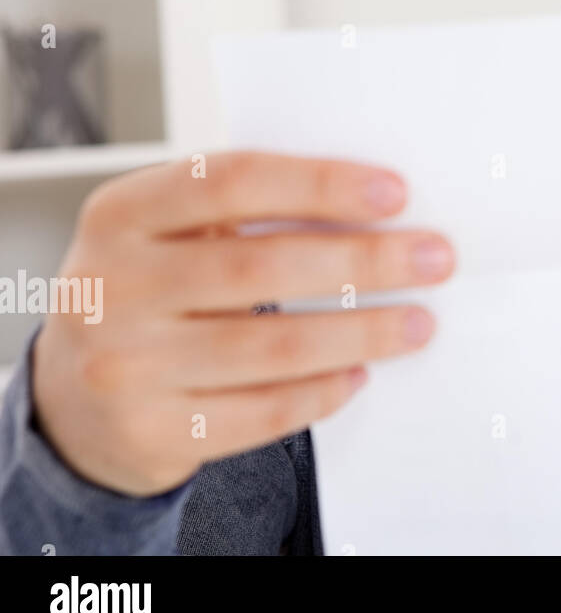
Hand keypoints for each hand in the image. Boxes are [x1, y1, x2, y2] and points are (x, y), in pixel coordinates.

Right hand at [30, 152, 453, 496]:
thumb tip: (375, 208)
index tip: (396, 193)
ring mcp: (125, 365)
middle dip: (367, 261)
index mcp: (122, 214)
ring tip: (418, 322)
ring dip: (364, 333)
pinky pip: (264, 411)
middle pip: (265, 266)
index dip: (320, 183)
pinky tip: (358, 373)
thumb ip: (245, 212)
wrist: (72, 396)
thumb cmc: (150, 291)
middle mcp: (111, 286)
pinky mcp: (151, 431)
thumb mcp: (169, 234)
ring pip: (275, 346)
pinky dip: (324, 391)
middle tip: (435, 258)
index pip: (232, 180)